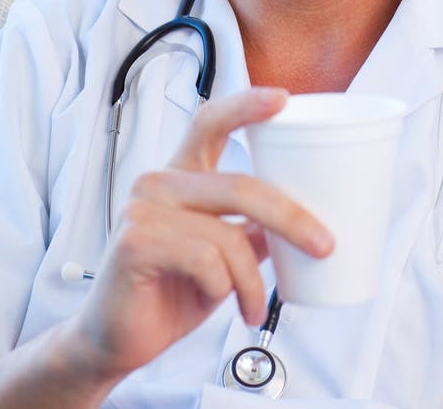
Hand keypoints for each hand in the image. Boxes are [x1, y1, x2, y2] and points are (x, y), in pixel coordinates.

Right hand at [61, 87, 333, 384]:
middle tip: (324, 245)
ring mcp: (143, 209)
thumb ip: (252, 231)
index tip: (282, 99)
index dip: (246, 106)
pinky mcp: (135, 242)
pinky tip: (217, 300)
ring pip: (229, 236)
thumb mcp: (224, 258)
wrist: (117, 343)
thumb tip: (304, 219)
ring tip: (252, 307)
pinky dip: (224, 287)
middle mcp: (159, 183)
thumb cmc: (171, 293)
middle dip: (291, 217)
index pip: (210, 123)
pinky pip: (206, 260)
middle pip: (240, 185)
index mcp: (181, 176)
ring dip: (251, 280)